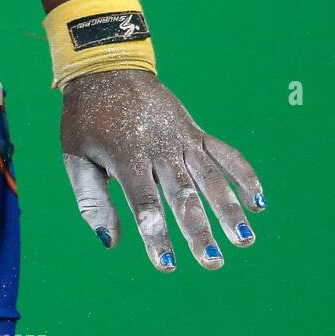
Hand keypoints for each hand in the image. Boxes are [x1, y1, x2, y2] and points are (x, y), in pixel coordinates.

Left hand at [60, 69, 263, 271]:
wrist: (107, 70)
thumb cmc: (86, 122)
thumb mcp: (76, 158)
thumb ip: (92, 201)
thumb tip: (111, 243)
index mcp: (126, 157)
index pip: (144, 203)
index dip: (156, 235)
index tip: (168, 265)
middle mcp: (158, 148)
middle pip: (184, 195)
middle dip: (199, 230)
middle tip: (212, 262)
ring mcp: (181, 138)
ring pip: (210, 177)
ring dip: (230, 209)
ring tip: (244, 240)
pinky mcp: (195, 131)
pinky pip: (225, 153)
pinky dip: (244, 175)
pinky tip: (258, 204)